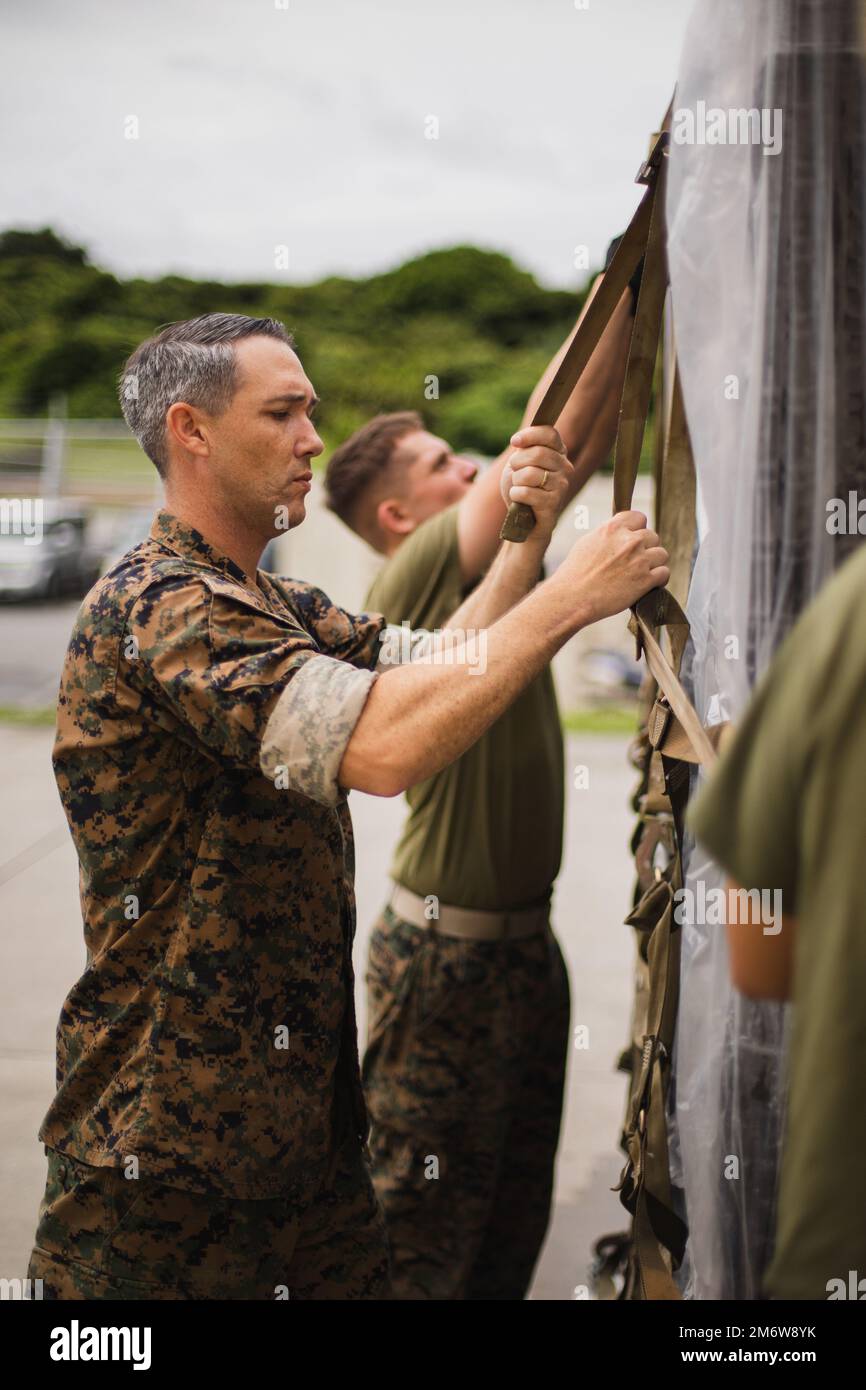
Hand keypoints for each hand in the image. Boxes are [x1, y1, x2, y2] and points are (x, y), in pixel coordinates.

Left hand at [500, 425, 573, 541]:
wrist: (525, 521)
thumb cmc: (522, 489)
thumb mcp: (520, 463)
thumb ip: (524, 449)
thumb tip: (519, 440)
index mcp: (559, 453)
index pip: (549, 434)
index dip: (530, 435)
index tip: (514, 442)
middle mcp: (565, 467)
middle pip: (537, 453)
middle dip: (517, 462)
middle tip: (515, 472)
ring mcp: (562, 485)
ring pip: (530, 474)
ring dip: (516, 481)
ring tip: (519, 488)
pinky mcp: (554, 503)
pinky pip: (526, 492)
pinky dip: (516, 495)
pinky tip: (520, 501)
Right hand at [556, 511, 669, 622]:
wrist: (572, 598)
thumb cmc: (575, 573)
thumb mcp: (587, 542)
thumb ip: (608, 534)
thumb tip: (619, 533)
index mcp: (613, 529)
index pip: (639, 517)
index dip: (637, 529)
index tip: (634, 538)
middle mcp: (629, 541)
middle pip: (653, 536)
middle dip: (646, 547)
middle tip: (635, 560)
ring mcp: (639, 560)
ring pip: (662, 554)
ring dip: (655, 563)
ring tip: (642, 572)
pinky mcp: (645, 580)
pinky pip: (664, 573)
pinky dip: (659, 579)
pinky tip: (650, 583)